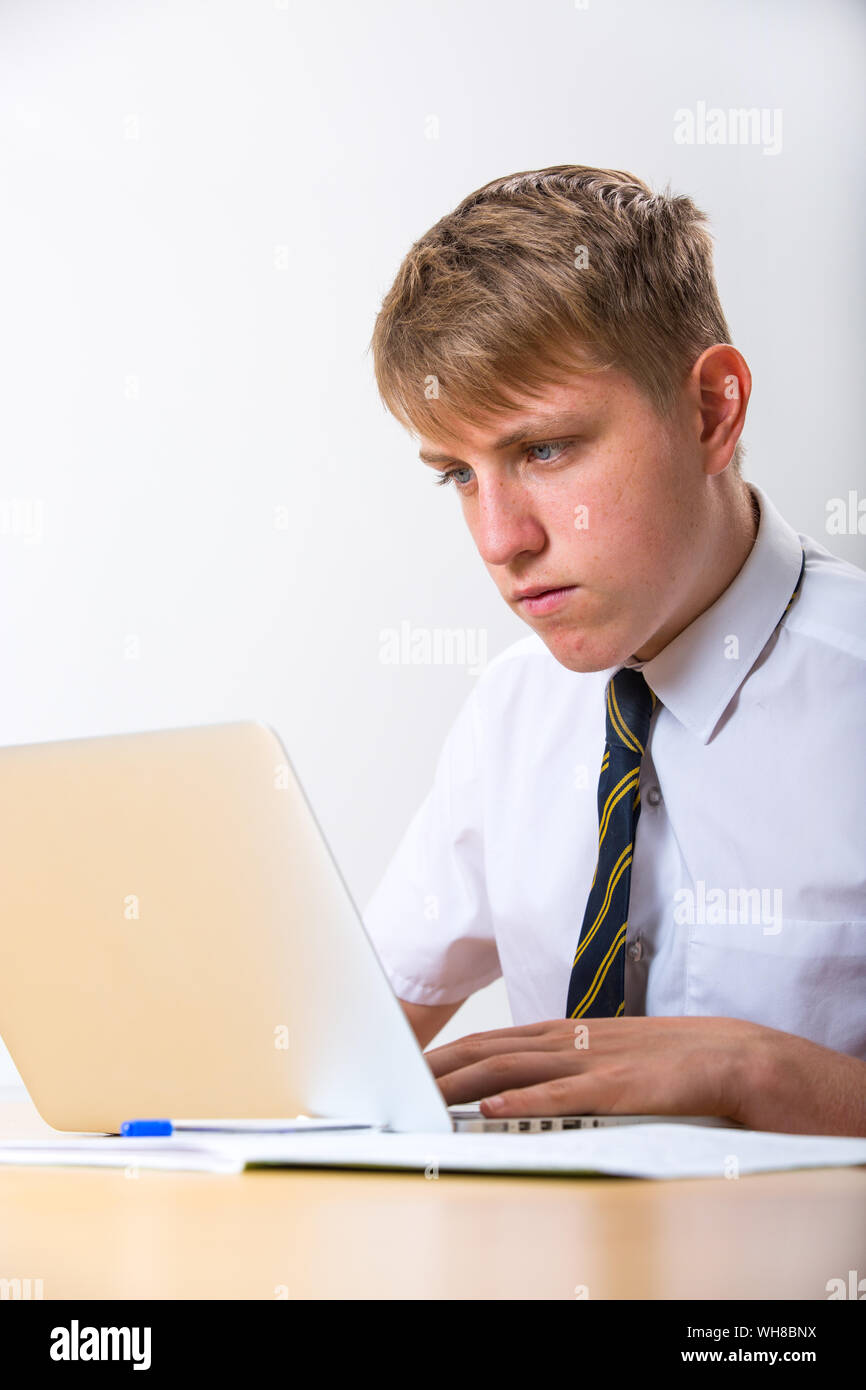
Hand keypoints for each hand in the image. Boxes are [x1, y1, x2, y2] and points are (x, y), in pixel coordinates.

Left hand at [425, 1016, 865, 1134]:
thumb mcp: (610, 1057)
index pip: (494, 1039)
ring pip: (516, 1067)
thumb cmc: (673, 1064)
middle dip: (442, 1065)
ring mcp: (595, 1062)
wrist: (739, 1059)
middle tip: (399, 1080)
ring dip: (465, 1082)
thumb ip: (569, 1065)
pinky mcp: (620, 1087)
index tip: (412, 1065)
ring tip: (424, 1092)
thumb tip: (521, 1085)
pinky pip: (564, 1094)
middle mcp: (572, 1041)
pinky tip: (491, 1108)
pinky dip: (524, 1099)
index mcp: (569, 1033)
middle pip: (492, 1048)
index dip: (449, 1051)